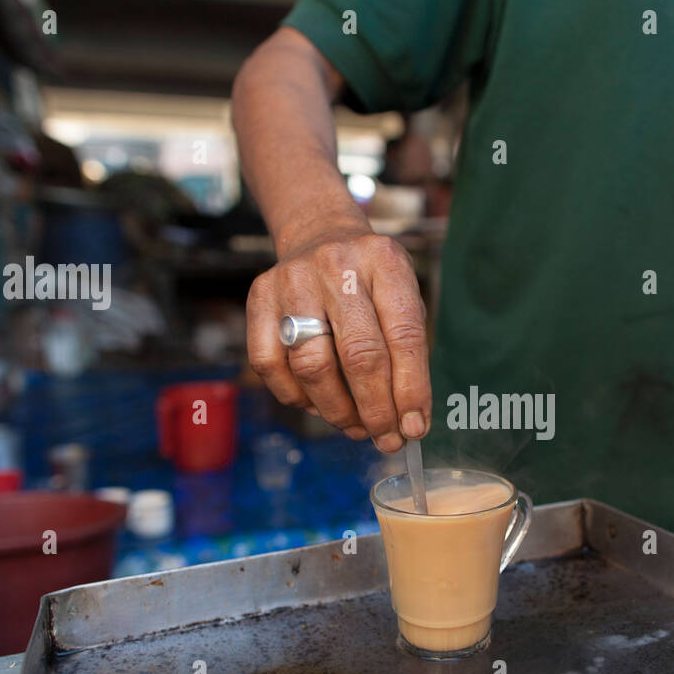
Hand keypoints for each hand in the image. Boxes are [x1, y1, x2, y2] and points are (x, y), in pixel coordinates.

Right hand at [246, 224, 430, 452]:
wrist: (320, 235)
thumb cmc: (371, 282)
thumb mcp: (402, 297)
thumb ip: (408, 354)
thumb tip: (408, 423)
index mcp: (385, 262)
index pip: (404, 336)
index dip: (411, 390)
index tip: (414, 428)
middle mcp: (338, 267)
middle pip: (359, 355)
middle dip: (376, 409)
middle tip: (386, 438)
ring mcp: (293, 280)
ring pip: (312, 365)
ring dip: (337, 410)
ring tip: (356, 427)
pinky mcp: (259, 297)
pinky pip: (271, 365)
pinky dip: (297, 397)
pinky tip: (318, 405)